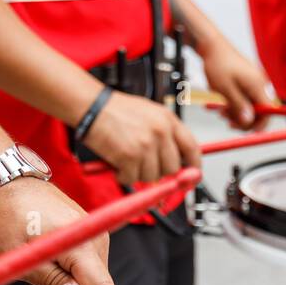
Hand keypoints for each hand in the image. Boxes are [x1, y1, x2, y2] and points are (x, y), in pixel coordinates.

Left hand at [0, 177, 114, 284]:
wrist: (5, 180)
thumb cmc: (4, 217)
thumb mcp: (19, 257)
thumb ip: (49, 280)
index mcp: (78, 243)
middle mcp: (93, 237)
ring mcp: (92, 233)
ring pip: (94, 277)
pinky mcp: (86, 232)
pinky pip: (88, 264)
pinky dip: (74, 278)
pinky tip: (53, 282)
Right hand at [80, 91, 201, 184]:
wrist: (91, 105)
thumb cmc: (116, 110)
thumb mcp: (149, 115)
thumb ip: (165, 136)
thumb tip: (177, 162)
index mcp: (168, 120)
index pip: (192, 148)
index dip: (194, 167)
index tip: (191, 177)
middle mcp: (160, 131)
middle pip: (173, 168)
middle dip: (159, 173)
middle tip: (144, 166)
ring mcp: (146, 144)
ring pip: (152, 177)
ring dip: (138, 174)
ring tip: (127, 160)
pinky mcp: (130, 156)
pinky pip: (132, 178)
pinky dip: (123, 175)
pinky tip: (117, 163)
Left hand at [200, 41, 272, 130]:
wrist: (212, 46)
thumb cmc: (218, 64)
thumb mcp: (225, 89)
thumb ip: (238, 106)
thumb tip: (249, 121)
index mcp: (258, 85)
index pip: (268, 111)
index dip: (258, 124)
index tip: (242, 129)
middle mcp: (260, 85)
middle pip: (259, 111)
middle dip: (243, 119)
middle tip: (226, 119)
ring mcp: (254, 83)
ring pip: (250, 106)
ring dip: (236, 113)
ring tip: (221, 111)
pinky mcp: (248, 82)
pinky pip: (245, 99)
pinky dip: (234, 104)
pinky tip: (222, 105)